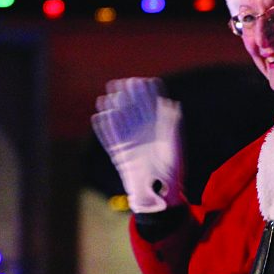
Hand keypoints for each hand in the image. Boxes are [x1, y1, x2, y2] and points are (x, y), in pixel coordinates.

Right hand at [92, 78, 184, 212]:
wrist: (160, 192)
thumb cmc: (172, 169)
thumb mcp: (174, 145)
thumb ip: (171, 125)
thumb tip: (171, 104)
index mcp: (158, 128)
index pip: (151, 105)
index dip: (147, 93)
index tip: (144, 81)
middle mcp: (143, 132)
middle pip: (133, 109)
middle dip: (128, 96)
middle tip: (122, 82)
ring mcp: (130, 141)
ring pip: (119, 121)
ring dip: (113, 109)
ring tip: (108, 97)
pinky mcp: (120, 153)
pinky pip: (109, 138)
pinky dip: (104, 128)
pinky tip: (99, 116)